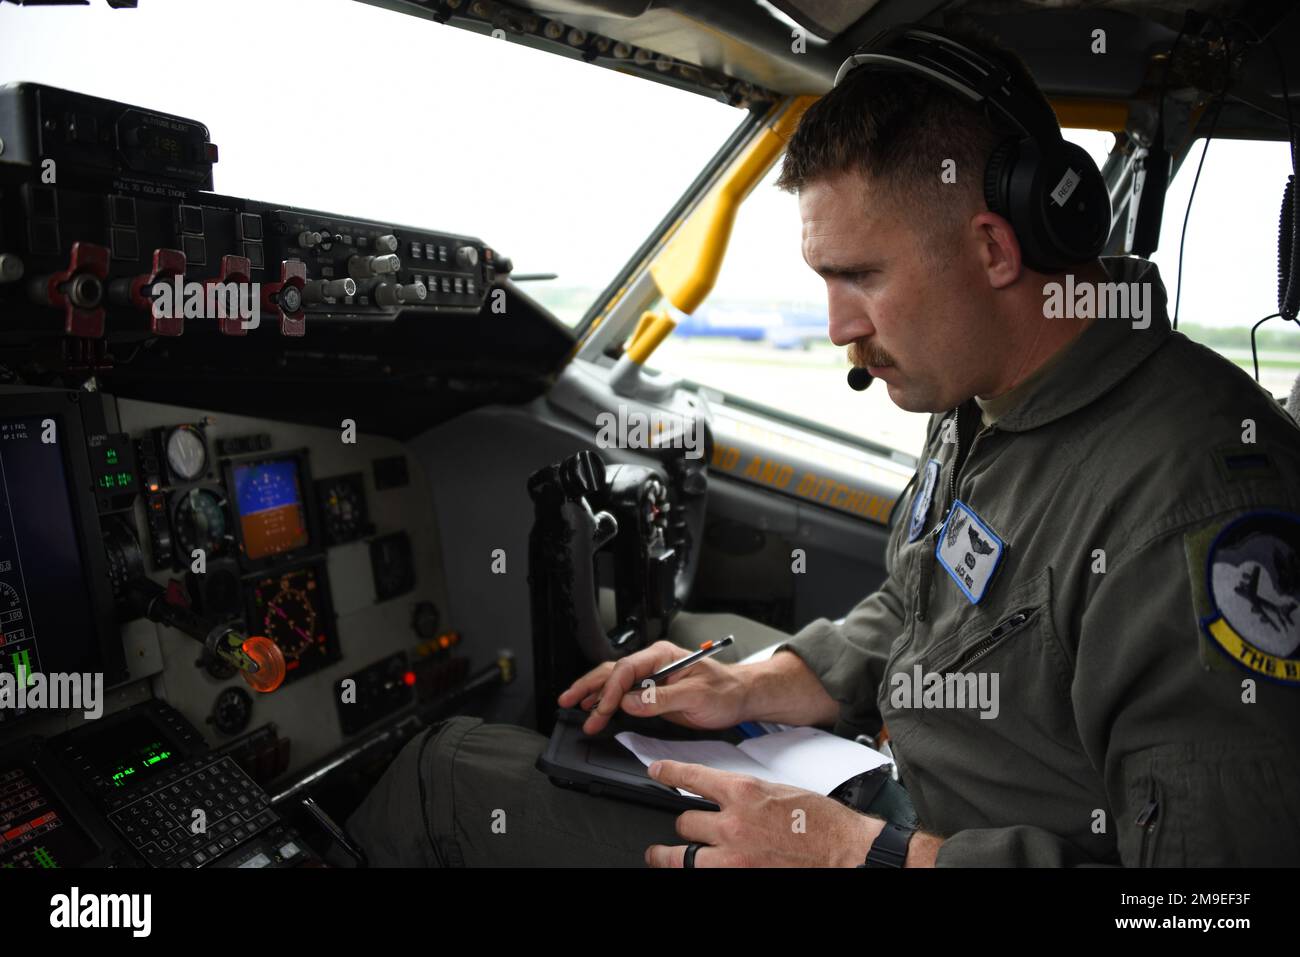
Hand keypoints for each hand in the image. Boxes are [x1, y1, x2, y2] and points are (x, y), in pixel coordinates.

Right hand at [556, 640, 749, 734]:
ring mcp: (651, 677)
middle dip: (589, 687)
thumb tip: (631, 702)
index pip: (627, 670)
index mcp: (662, 656)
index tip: (601, 710)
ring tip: (573, 705)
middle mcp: (653, 663)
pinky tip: (594, 708)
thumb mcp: (696, 695)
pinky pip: (624, 694)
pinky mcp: (653, 692)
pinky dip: (606, 701)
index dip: (611, 690)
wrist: (739, 696)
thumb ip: (662, 699)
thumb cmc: (724, 691)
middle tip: (568, 701)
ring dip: (593, 694)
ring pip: (614, 681)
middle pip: (613, 671)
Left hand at [643, 760, 881, 866]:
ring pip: (681, 857)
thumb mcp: (778, 791)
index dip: (668, 772)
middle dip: (684, 825)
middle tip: (684, 826)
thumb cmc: (820, 820)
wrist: (845, 850)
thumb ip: (746, 795)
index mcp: (743, 792)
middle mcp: (733, 823)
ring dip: (671, 856)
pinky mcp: (740, 876)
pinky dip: (701, 871)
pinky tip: (698, 868)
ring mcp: (734, 856)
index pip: (692, 777)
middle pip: (683, 822)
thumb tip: (725, 797)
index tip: (656, 771)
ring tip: (659, 855)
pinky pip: (705, 875)